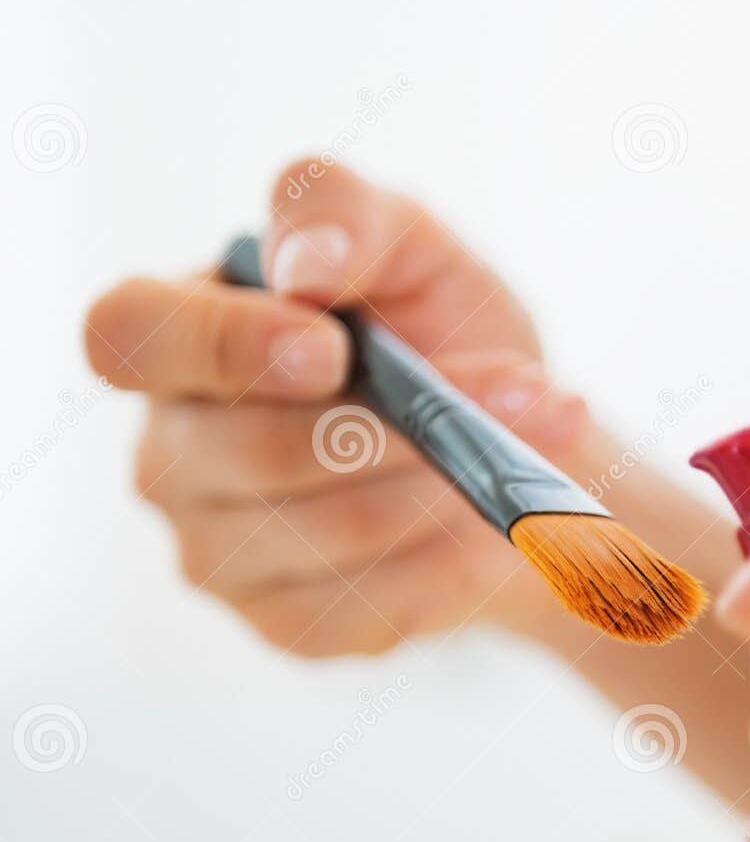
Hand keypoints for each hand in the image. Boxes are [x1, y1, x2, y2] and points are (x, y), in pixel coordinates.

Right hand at [84, 158, 586, 655]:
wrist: (509, 454)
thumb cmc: (436, 334)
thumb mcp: (410, 246)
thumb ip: (346, 215)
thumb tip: (308, 264)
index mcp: (174, 340)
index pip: (129, 337)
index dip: (224, 344)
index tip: (333, 347)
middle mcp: (173, 454)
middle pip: (262, 451)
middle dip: (412, 422)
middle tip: (525, 393)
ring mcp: (219, 552)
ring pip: (332, 531)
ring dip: (452, 489)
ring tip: (528, 458)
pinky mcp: (287, 625)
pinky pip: (370, 608)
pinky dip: (454, 565)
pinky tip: (494, 531)